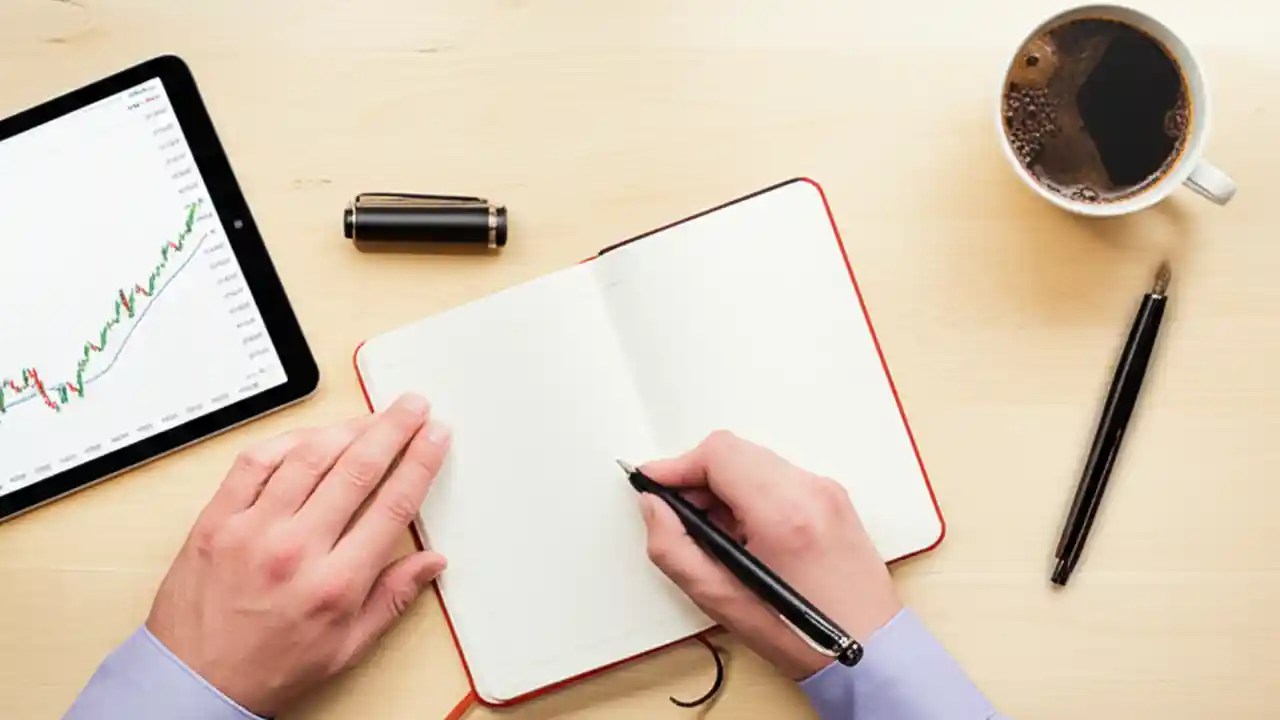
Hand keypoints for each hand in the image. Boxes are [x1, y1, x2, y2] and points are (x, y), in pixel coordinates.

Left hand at [146, 394, 450, 715]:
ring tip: (370, 416)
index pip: (393, 505)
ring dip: (346, 428)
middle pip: (357, 469)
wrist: (192, 683)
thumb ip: (393, 598)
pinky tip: (310, 435)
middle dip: (392, 429)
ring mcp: (252, 530)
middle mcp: (295, 550)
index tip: (435, 436)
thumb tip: (433, 562)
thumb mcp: (347, 647)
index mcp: (336, 584)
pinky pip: (254, 463)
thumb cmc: (268, 669)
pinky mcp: (216, 521)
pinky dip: (287, 441)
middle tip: (411, 405)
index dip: (420, 462)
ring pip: (308, 457)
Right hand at [637, 431, 900, 679]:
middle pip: (736, 451)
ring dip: (725, 486)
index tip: (655, 483)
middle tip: (682, 514)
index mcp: (784, 513)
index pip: (719, 454)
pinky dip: (751, 493)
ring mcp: (827, 491)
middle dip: (699, 476)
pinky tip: (746, 532)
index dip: (678, 465)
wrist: (870, 651)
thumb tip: (654, 508)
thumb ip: (675, 547)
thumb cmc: (806, 636)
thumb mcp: (723, 600)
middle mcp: (810, 491)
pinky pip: (778, 476)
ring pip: (756, 462)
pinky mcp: (834, 498)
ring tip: (717, 532)